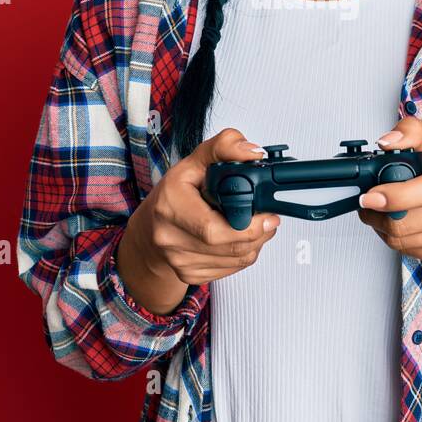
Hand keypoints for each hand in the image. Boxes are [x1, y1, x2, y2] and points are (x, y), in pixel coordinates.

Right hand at [127, 127, 280, 285]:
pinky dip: (243, 254)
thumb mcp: (197, 160)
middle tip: (269, 217)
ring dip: (255, 243)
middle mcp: (170, 236)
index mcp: (170, 204)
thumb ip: (225, 147)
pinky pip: (231, 269)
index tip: (266, 215)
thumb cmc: (176, 193)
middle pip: (230, 246)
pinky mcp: (189, 275)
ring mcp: (178, 260)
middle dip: (259, 233)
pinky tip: (238, 238)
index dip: (247, 225)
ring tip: (254, 224)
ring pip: (236, 259)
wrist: (152, 225)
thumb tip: (252, 153)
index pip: (212, 228)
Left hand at [355, 116, 421, 266]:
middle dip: (377, 213)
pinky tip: (401, 223)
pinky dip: (397, 238)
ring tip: (382, 211)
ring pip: (404, 240)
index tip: (370, 196)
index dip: (396, 196)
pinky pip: (411, 251)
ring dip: (383, 226)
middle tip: (368, 202)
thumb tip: (387, 141)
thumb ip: (411, 132)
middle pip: (409, 222)